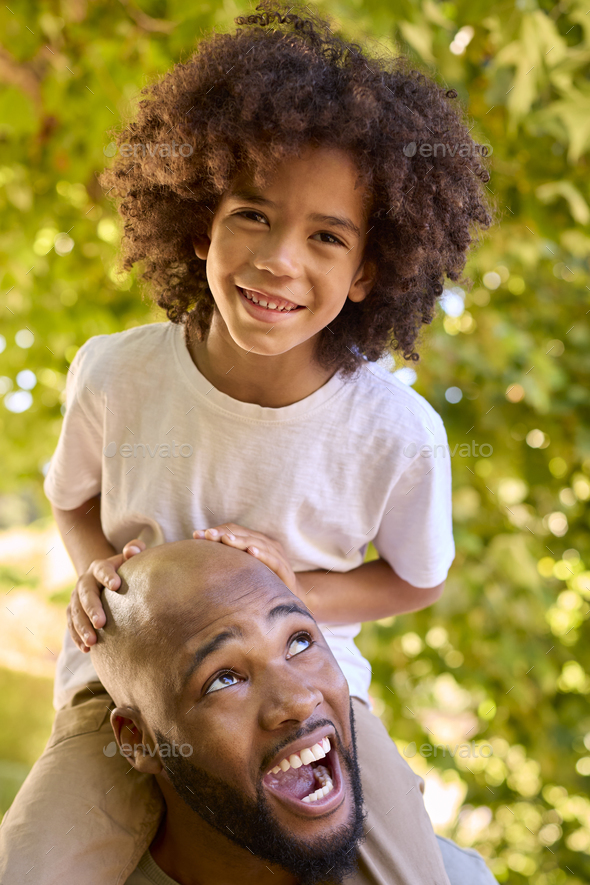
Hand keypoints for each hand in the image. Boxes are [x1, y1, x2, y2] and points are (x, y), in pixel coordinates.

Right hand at [67, 538, 145, 652]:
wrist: (106, 579)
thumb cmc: (125, 570)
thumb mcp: (130, 558)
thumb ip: (135, 549)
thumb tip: (133, 550)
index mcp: (99, 567)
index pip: (101, 569)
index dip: (108, 576)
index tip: (116, 585)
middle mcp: (84, 582)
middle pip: (85, 594)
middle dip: (92, 609)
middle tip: (101, 623)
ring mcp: (76, 597)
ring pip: (75, 612)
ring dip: (82, 627)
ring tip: (93, 642)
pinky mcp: (72, 612)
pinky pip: (71, 625)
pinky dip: (77, 636)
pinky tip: (87, 649)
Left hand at [193, 524, 302, 597]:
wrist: (292, 598)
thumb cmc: (262, 582)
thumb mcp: (244, 570)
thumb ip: (227, 561)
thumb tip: (197, 558)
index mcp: (255, 541)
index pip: (233, 531)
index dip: (216, 531)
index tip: (197, 535)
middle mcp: (266, 544)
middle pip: (243, 534)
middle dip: (223, 534)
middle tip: (207, 535)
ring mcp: (277, 555)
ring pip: (257, 543)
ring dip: (240, 541)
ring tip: (225, 540)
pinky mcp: (285, 570)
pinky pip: (273, 560)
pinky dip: (263, 555)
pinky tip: (251, 552)